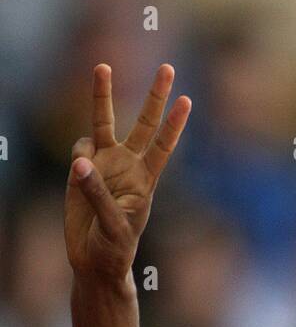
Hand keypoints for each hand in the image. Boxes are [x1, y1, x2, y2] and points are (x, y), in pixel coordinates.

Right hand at [65, 62, 190, 281]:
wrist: (94, 260)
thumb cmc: (114, 248)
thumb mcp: (113, 226)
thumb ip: (98, 194)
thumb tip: (80, 162)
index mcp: (145, 180)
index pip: (163, 147)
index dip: (173, 125)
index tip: (187, 101)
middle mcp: (129, 165)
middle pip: (144, 122)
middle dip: (155, 95)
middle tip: (168, 68)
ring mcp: (106, 164)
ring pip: (104, 121)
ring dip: (102, 94)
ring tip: (103, 66)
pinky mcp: (83, 169)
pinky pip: (80, 149)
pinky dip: (78, 156)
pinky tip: (79, 175)